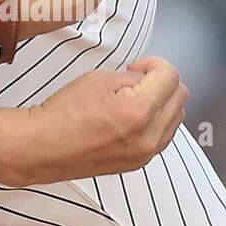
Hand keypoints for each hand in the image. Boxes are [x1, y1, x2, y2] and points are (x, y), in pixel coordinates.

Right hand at [7, 56, 187, 185]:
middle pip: (180, 96)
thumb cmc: (64, 113)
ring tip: (133, 98)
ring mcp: (146, 153)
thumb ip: (132, 76)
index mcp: (138, 111)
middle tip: (136, 78)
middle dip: (162, 81)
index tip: (137, 65)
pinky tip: (131, 116)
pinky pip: (163, 135)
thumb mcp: (98, 78)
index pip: (171, 76)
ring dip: (162, 101)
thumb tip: (147, 78)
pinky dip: (155, 120)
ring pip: (176, 118)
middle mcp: (148, 137)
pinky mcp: (139, 163)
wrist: (44, 146)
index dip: (154, 63)